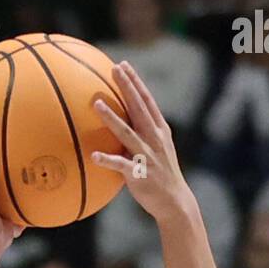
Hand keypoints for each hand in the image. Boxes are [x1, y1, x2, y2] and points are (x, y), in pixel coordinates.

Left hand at [92, 61, 190, 222]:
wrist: (174, 202)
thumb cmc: (161, 175)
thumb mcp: (156, 150)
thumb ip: (141, 136)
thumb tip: (120, 125)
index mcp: (159, 130)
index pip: (146, 100)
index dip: (135, 82)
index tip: (123, 65)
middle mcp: (154, 139)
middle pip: (139, 108)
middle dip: (127, 87)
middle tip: (114, 69)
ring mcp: (147, 155)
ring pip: (127, 132)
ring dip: (111, 117)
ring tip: (96, 103)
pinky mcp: (140, 174)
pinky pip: (121, 165)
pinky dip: (108, 160)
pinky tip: (93, 156)